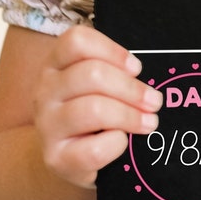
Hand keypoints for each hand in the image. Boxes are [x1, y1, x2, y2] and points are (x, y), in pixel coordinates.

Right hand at [31, 25, 162, 188]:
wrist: (68, 158)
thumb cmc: (92, 115)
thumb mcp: (96, 87)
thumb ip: (114, 74)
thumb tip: (147, 83)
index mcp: (55, 64)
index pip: (77, 41)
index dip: (112, 50)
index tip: (137, 68)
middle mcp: (45, 91)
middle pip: (91, 74)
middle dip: (132, 88)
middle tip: (155, 101)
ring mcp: (47, 125)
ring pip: (93, 109)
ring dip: (130, 115)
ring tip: (149, 122)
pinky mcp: (55, 158)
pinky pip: (95, 149)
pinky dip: (117, 144)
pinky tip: (123, 141)